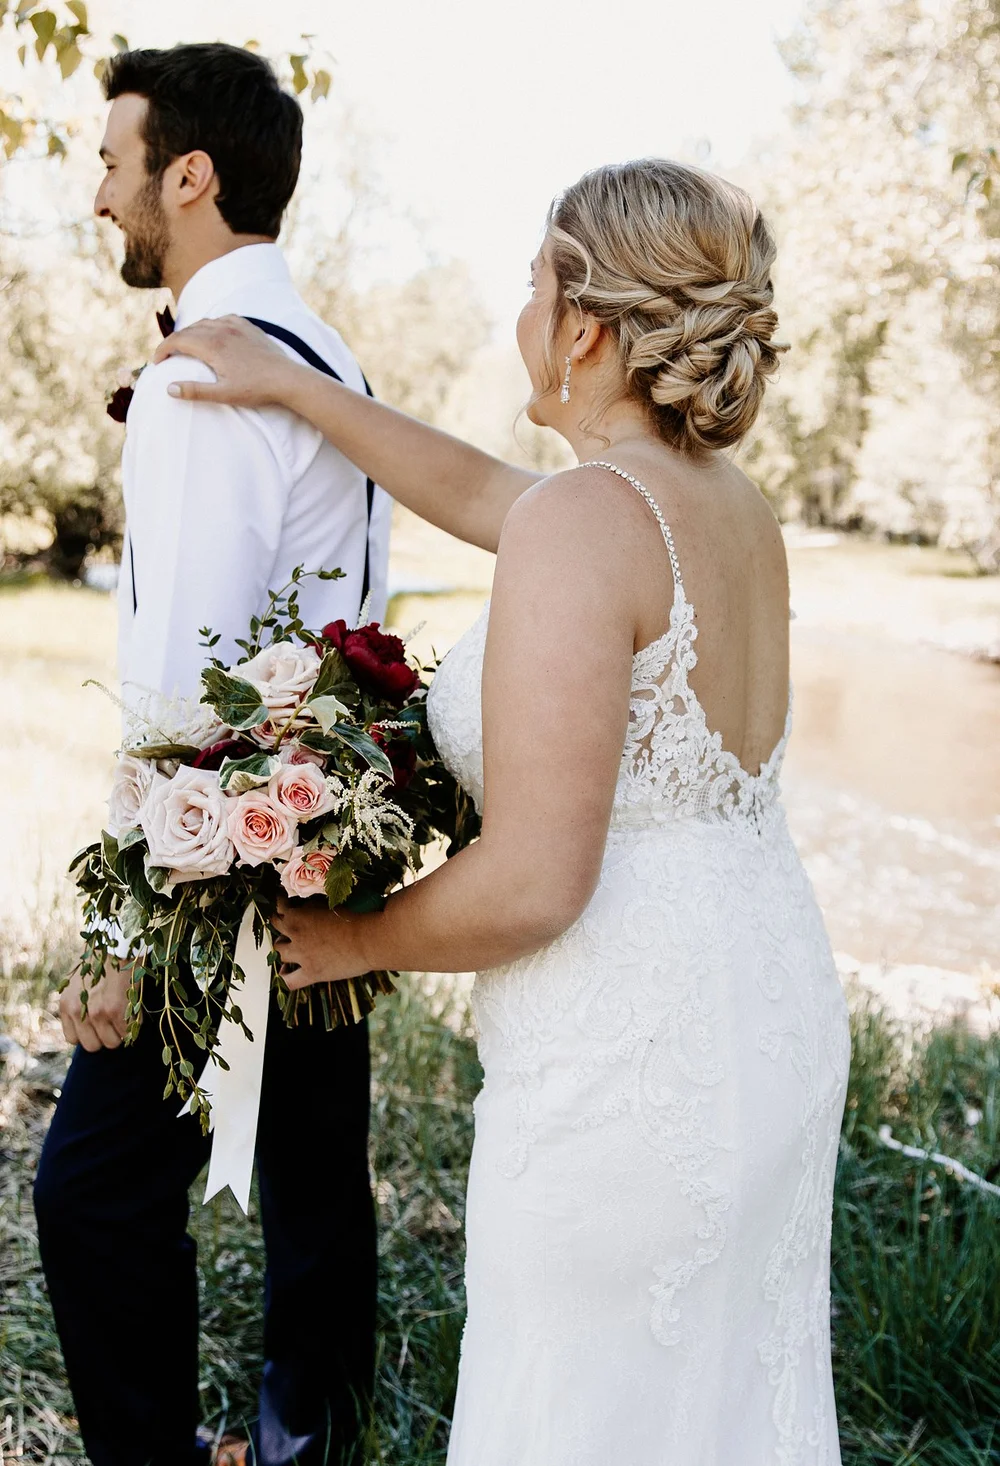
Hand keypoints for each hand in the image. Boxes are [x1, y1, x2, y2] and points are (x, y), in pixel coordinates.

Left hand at [59, 961, 133, 1051]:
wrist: (117, 945)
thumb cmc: (101, 962)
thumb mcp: (78, 984)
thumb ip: (78, 1005)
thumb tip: (88, 1027)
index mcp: (66, 1006)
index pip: (73, 1039)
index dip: (89, 1033)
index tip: (98, 1025)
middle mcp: (78, 1012)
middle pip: (92, 1046)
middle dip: (104, 1037)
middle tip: (114, 1023)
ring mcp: (97, 1013)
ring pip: (111, 1043)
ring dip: (120, 1033)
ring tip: (125, 1016)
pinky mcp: (116, 1011)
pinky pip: (127, 1032)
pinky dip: (133, 1025)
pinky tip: (133, 1010)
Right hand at [152, 314, 302, 406]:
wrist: (287, 378)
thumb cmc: (256, 389)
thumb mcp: (223, 394)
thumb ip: (195, 391)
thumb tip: (169, 388)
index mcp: (212, 345)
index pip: (178, 341)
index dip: (163, 350)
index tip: (157, 362)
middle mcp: (221, 330)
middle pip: (188, 330)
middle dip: (174, 342)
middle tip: (167, 356)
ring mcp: (236, 326)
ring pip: (204, 323)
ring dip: (191, 333)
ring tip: (185, 346)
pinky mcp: (248, 327)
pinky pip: (222, 319)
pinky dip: (210, 326)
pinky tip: (212, 334)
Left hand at [272, 896, 369, 989]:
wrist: (370, 939)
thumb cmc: (356, 917)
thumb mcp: (331, 903)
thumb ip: (313, 905)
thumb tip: (306, 906)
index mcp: (299, 914)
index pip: (280, 906)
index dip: (281, 903)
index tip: (284, 903)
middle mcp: (295, 934)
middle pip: (277, 927)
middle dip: (282, 924)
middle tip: (289, 924)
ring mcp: (301, 955)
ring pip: (279, 951)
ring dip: (284, 947)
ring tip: (291, 946)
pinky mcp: (311, 973)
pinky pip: (289, 980)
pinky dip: (285, 976)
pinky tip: (287, 971)